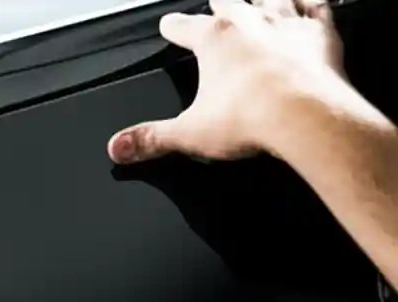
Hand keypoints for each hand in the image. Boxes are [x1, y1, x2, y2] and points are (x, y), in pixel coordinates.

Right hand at [109, 0, 345, 163]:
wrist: (306, 116)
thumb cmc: (252, 118)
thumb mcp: (188, 134)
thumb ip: (151, 139)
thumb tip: (118, 147)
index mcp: (213, 40)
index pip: (183, 26)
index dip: (173, 27)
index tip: (169, 26)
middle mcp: (250, 22)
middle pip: (229, 2)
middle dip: (221, 4)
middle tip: (217, 5)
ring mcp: (288, 23)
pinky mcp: (322, 34)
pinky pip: (318, 6)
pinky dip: (312, 3)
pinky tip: (311, 3)